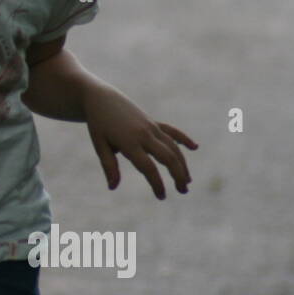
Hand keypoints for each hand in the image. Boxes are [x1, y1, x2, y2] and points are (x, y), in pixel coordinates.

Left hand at [83, 85, 197, 199]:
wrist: (101, 97)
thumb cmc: (98, 124)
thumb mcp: (100, 145)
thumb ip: (109, 166)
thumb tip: (112, 188)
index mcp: (129, 142)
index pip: (148, 168)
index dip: (157, 184)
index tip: (162, 197)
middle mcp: (144, 134)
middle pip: (168, 157)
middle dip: (178, 175)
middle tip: (183, 191)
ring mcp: (151, 126)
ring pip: (172, 146)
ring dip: (182, 163)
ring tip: (187, 181)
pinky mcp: (153, 121)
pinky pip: (171, 131)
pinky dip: (183, 138)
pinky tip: (194, 147)